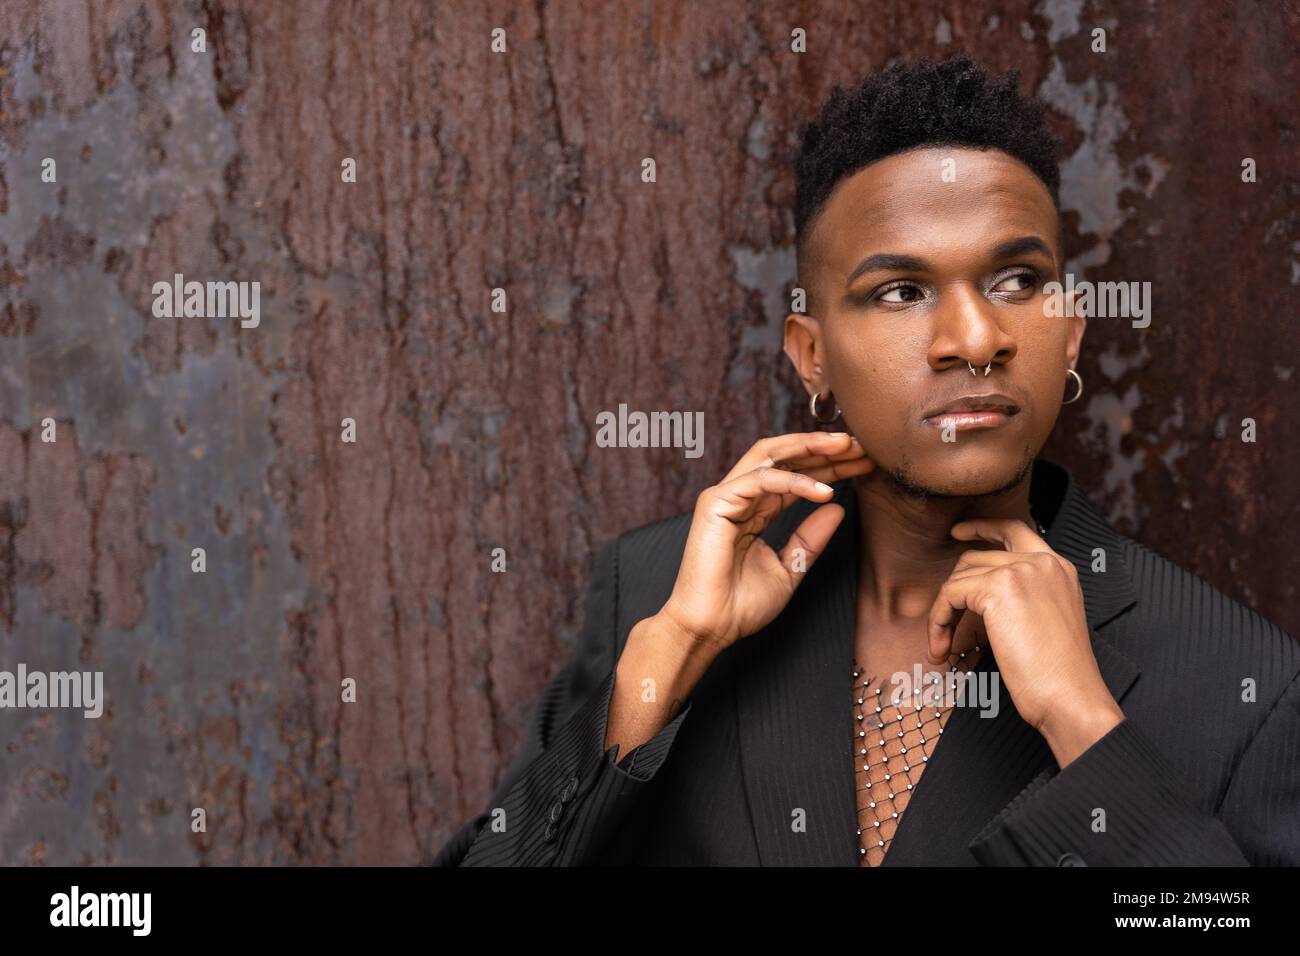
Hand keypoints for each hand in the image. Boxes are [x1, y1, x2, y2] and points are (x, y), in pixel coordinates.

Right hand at [658, 431, 873, 654]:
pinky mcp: (717, 503)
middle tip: (860, 446)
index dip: (829, 466)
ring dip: (811, 448)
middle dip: (823, 448)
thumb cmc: (741, 605)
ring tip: (845, 449)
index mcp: (756, 509)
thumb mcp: (790, 568)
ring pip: (770, 455)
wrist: (712, 627)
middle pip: (785, 456)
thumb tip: (836, 508)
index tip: (862, 463)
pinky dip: (794, 481)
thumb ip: (810, 539)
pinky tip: (823, 490)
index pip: (796, 475)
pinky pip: (761, 480)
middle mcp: (741, 496)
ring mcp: (726, 496)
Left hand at [926, 518, 1123, 761]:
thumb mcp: (1044, 621)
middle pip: (976, 558)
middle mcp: (1042, 562)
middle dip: (953, 592)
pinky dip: (938, 621)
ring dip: (943, 613)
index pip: (1016, 530)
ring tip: (943, 647)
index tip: (958, 532)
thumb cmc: (1058, 674)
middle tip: (943, 626)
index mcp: (1058, 568)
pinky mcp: (998, 588)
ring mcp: (1021, 571)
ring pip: (959, 578)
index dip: (984, 527)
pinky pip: (949, 595)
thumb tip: (973, 594)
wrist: (1071, 696)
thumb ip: (1021, 597)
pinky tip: (942, 647)